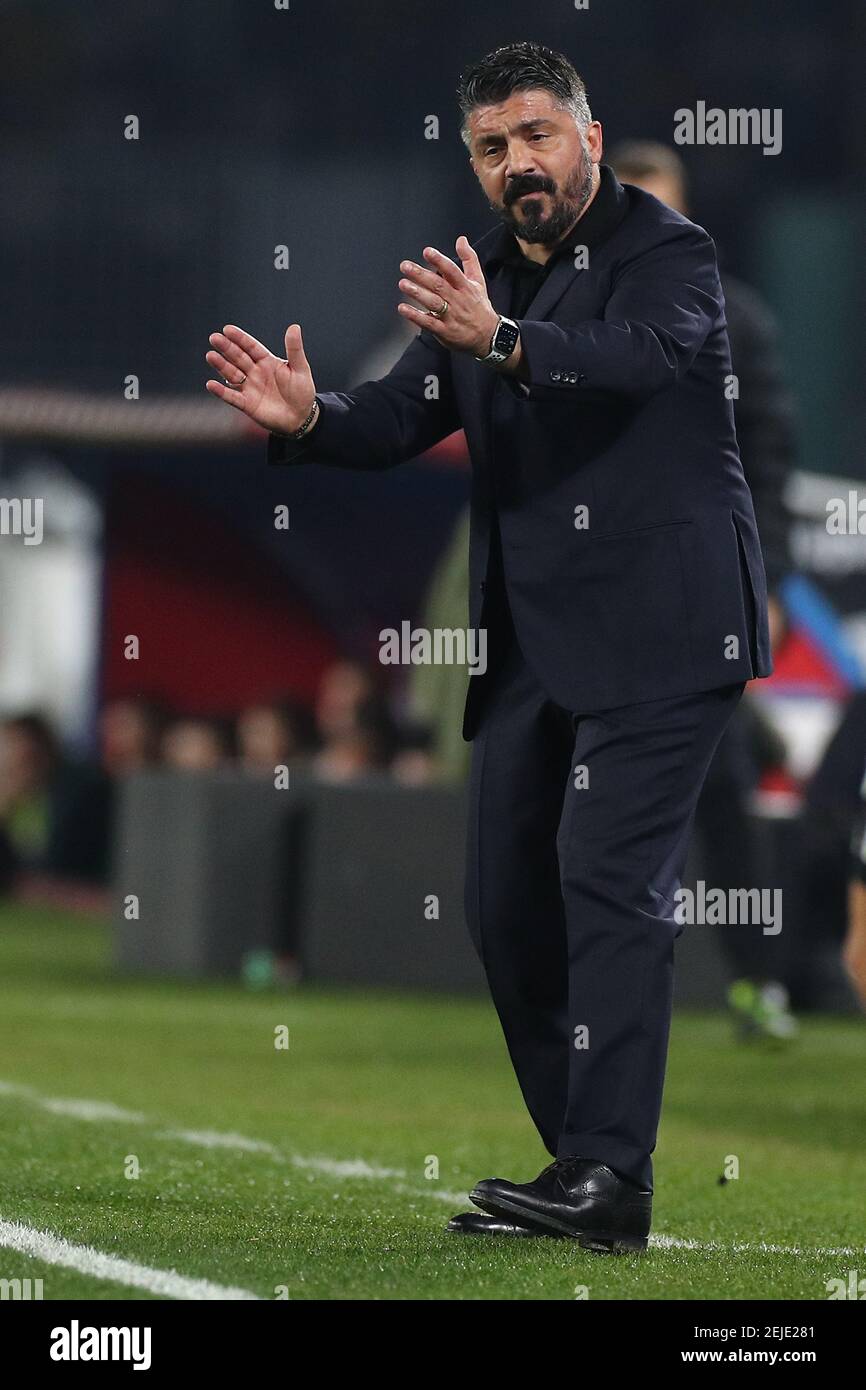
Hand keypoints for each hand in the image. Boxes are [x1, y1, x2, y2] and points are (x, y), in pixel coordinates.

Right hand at [205, 324, 316, 434]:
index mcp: (266, 361)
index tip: (228, 329)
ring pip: (232, 374)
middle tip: (214, 338)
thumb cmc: (302, 391)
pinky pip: (232, 397)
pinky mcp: (247, 404)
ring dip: (221, 366)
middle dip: (226, 348)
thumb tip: (294, 326)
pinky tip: (210, 384)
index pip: (251, 347)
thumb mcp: (300, 369)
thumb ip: (294, 349)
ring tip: (210, 356)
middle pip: (238, 358)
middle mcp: (255, 372)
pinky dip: (221, 392)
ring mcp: (249, 388)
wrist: (301, 418)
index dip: (240, 338)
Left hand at [397, 236, 498, 356]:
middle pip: (439, 285)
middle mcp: (458, 301)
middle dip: (421, 275)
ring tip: (403, 284)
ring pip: (433, 303)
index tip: (427, 252)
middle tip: (406, 266)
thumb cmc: (479, 307)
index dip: (439, 261)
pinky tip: (403, 308)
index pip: (452, 271)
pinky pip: (428, 323)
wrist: (488, 336)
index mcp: (466, 287)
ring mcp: (451, 317)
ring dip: (417, 293)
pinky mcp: (445, 331)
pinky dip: (415, 316)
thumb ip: (469, 259)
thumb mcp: (478, 281)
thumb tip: (461, 239)